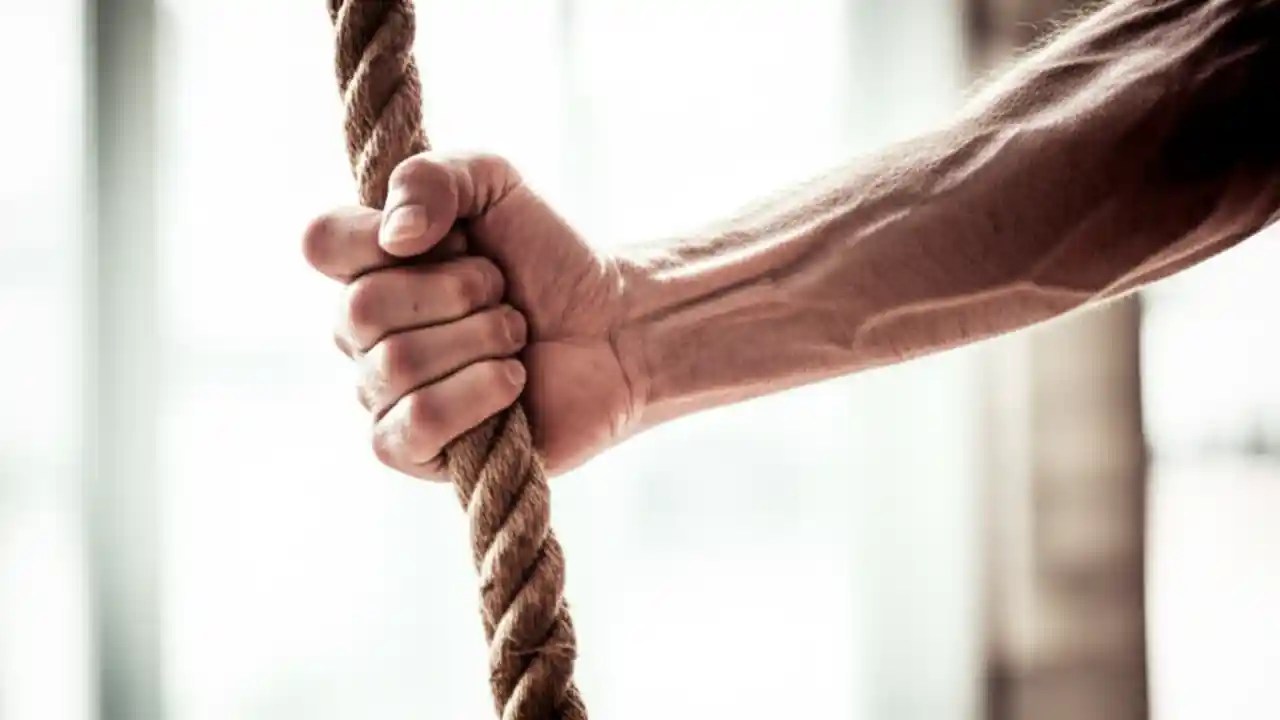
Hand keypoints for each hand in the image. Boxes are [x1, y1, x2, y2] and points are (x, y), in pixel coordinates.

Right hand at [303, 153, 637, 478]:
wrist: (614, 327)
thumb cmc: (548, 258)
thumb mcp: (494, 183)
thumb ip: (433, 176)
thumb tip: (395, 237)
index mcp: (368, 268)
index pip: (321, 243)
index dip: (383, 235)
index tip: (452, 237)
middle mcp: (363, 334)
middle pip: (362, 307)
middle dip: (458, 291)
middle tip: (502, 293)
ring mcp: (384, 395)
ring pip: (396, 365)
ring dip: (482, 340)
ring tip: (516, 336)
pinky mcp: (415, 451)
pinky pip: (415, 423)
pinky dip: (475, 394)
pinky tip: (512, 381)